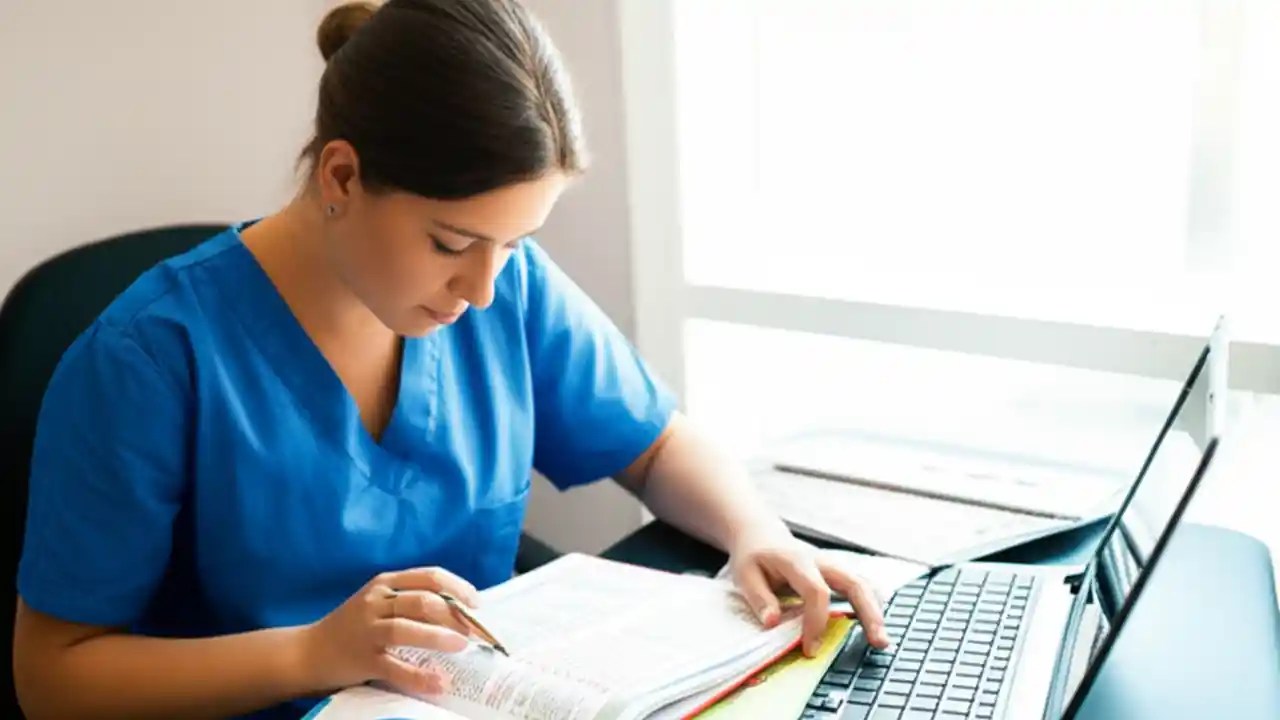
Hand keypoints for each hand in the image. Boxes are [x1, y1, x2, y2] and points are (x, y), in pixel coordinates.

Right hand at [300, 567, 481, 695]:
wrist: (308, 652)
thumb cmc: (353, 627)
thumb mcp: (379, 602)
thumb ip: (410, 600)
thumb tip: (459, 610)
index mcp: (384, 583)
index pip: (428, 576)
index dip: (457, 587)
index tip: (476, 603)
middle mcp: (376, 602)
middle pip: (422, 601)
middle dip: (454, 616)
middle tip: (474, 631)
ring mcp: (367, 630)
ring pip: (408, 628)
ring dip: (439, 637)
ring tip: (462, 646)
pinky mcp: (362, 659)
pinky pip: (396, 668)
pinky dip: (420, 676)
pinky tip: (440, 682)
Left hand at [727, 529, 890, 656]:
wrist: (761, 535)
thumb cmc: (754, 557)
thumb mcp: (745, 575)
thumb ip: (759, 598)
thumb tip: (772, 622)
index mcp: (797, 560)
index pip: (817, 591)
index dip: (817, 621)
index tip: (811, 649)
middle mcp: (822, 561)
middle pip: (854, 583)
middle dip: (869, 613)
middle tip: (878, 642)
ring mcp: (833, 566)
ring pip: (863, 584)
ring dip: (875, 611)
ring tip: (882, 640)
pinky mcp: (838, 574)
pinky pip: (861, 587)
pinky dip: (871, 605)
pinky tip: (875, 625)